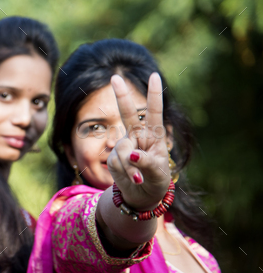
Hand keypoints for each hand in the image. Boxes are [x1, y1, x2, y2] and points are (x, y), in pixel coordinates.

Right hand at [107, 73, 169, 209]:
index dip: (154, 94)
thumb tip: (131, 155)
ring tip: (139, 179)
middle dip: (121, 96)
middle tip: (115, 77)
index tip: (154, 76)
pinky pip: (116, 162)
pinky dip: (126, 173)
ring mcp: (124, 146)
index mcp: (154, 135)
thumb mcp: (159, 173)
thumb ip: (147, 162)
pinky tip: (134, 179)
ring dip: (131, 167)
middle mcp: (137, 136)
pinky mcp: (114, 158)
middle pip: (128, 114)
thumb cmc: (156, 181)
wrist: (142, 196)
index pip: (153, 112)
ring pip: (122, 150)